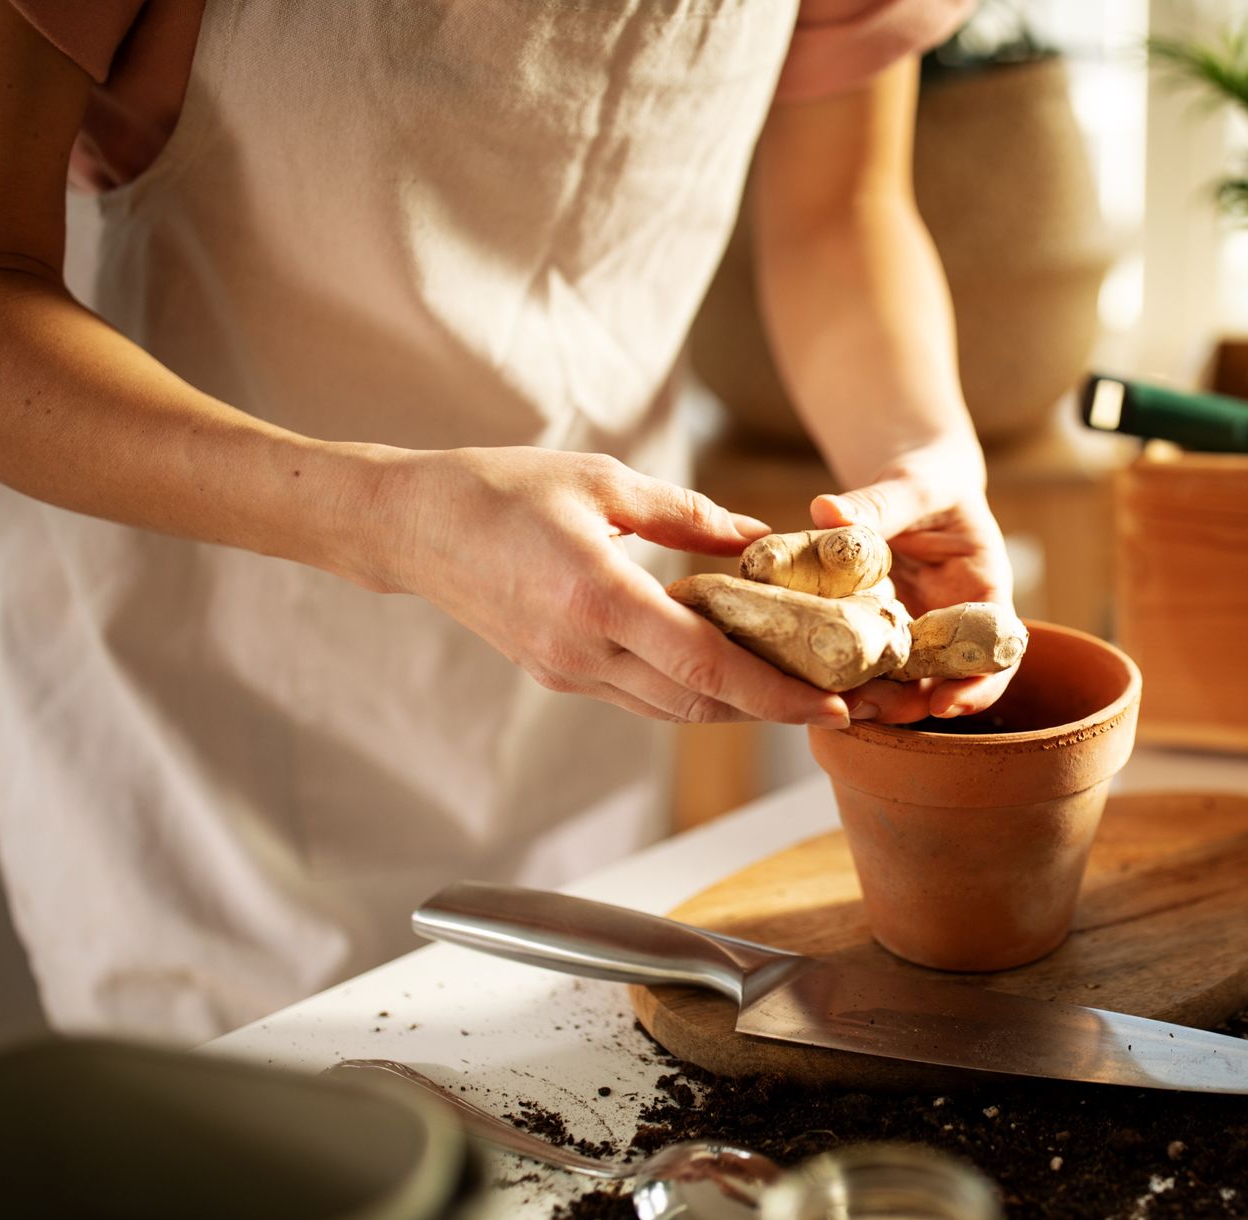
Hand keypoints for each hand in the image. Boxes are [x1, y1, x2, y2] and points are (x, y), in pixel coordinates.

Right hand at [371, 447, 851, 727]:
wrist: (411, 527)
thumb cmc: (502, 489)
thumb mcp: (603, 481)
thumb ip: (687, 515)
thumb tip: (760, 535)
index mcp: (598, 600)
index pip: (707, 666)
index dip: (776, 693)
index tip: (833, 704)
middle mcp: (583, 652)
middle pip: (700, 703)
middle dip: (773, 710)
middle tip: (836, 703)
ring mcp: (568, 672)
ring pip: (672, 709)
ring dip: (737, 706)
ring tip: (797, 690)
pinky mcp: (558, 674)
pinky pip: (642, 696)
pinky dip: (693, 690)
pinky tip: (729, 670)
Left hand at [812, 441, 1016, 724]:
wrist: (910, 485)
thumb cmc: (929, 481)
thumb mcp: (913, 485)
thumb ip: (878, 503)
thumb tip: (826, 511)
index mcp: (983, 591)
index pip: (997, 652)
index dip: (977, 686)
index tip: (944, 705)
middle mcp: (951, 624)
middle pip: (941, 680)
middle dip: (907, 703)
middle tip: (865, 708)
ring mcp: (913, 634)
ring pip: (898, 680)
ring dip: (869, 696)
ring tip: (830, 701)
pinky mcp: (876, 633)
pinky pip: (862, 659)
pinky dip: (840, 671)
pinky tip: (807, 677)